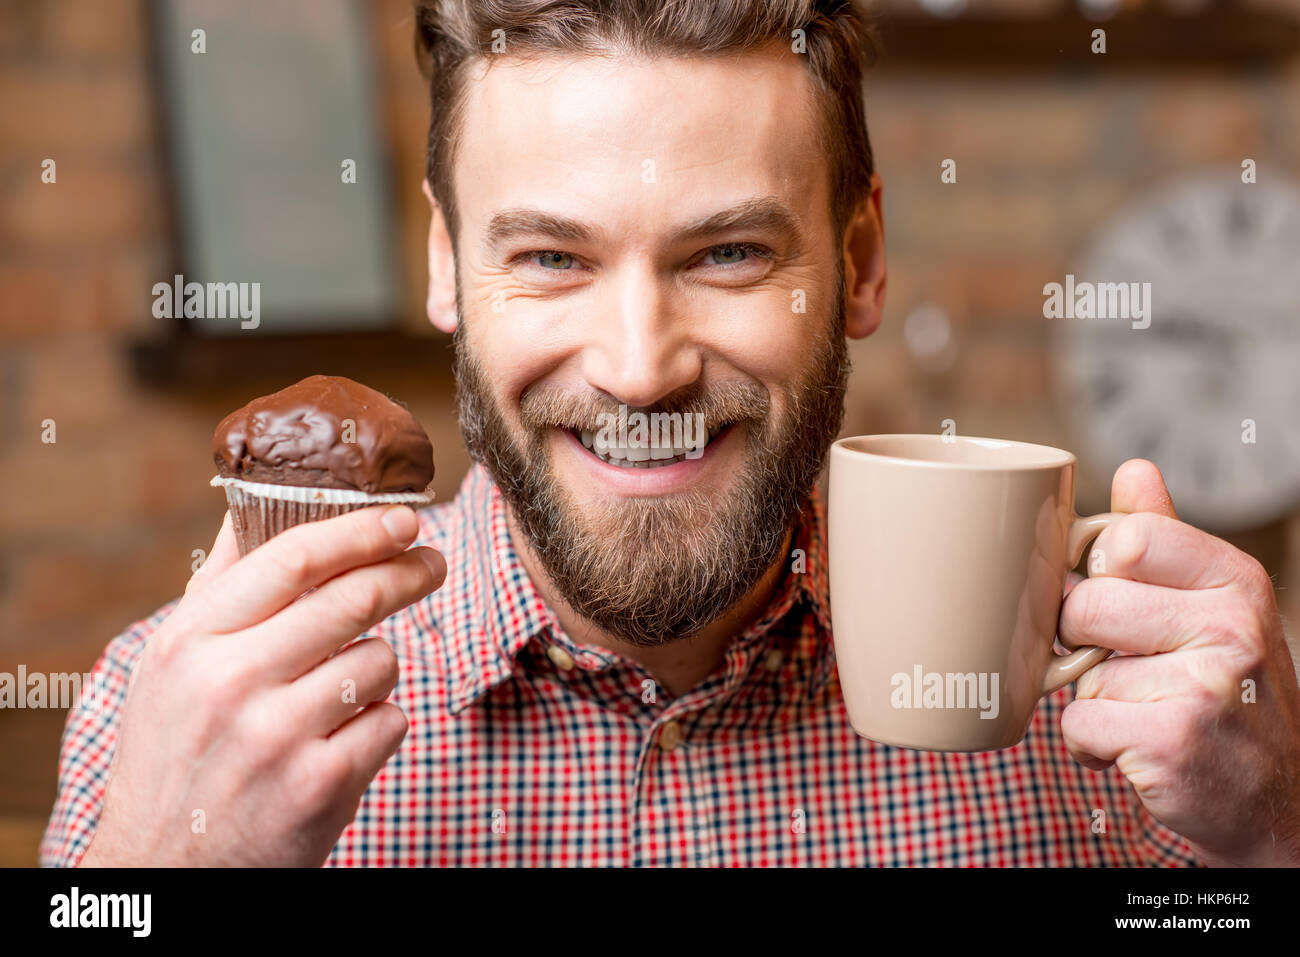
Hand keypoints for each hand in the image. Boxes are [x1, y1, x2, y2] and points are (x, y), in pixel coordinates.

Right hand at [79, 505, 445, 866]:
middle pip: (353, 599)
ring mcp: (277, 737)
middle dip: (407, 572)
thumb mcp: (171, 663)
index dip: (360, 530)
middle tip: (430, 563)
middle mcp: (230, 683)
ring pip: (380, 662)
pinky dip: (378, 726)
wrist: (166, 869)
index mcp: (192, 641)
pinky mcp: (320, 786)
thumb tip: (255, 500)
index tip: (403, 518)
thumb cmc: (176, 752)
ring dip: (376, 669)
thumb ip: (219, 584)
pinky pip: (391, 721)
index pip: (294, 557)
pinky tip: (339, 743)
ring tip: (340, 694)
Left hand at [1059, 459, 1299, 866]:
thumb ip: (1165, 540)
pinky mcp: (1172, 740)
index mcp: (1235, 579)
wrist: (1273, 798)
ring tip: (1145, 710)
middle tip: (1129, 666)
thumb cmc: (1226, 689)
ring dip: (1095, 699)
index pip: (1121, 540)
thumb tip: (1134, 471)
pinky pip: (1077, 723)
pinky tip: (1137, 747)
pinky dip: (1091, 744)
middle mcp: (1231, 625)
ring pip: (1080, 670)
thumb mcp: (1214, 606)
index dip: (1099, 574)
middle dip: (1086, 643)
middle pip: (1085, 605)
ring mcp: (1205, 684)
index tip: (1122, 602)